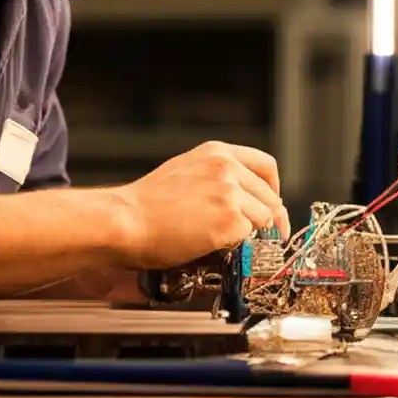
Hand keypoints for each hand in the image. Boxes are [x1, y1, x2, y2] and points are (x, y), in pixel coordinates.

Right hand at [112, 141, 288, 268]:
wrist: (125, 220)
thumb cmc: (144, 204)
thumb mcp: (182, 171)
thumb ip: (212, 176)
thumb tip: (235, 196)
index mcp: (216, 153)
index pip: (265, 166)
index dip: (272, 189)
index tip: (270, 204)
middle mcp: (227, 168)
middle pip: (269, 196)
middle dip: (266, 217)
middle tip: (258, 235)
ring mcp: (231, 194)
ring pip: (264, 217)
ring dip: (251, 232)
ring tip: (227, 239)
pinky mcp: (230, 221)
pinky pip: (249, 236)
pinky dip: (237, 244)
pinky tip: (215, 244)